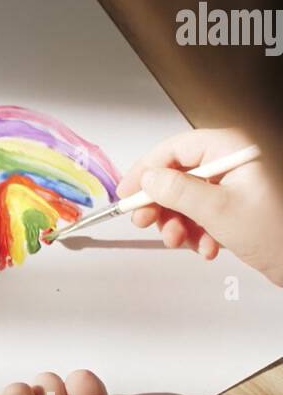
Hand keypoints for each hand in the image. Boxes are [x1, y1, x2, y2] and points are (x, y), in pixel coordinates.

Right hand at [117, 128, 282, 285]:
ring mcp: (236, 184)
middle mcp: (234, 162)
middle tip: (146, 220)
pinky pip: (203, 213)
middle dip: (161, 204)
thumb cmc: (280, 232)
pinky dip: (198, 232)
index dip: (147, 170)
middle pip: (178, 174)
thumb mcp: (219, 210)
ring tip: (182, 241)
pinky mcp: (238, 205)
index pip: (176, 148)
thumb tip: (148, 179)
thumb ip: (177, 191)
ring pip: (187, 198)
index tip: (128, 192)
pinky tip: (207, 246)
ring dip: (179, 223)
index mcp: (234, 148)